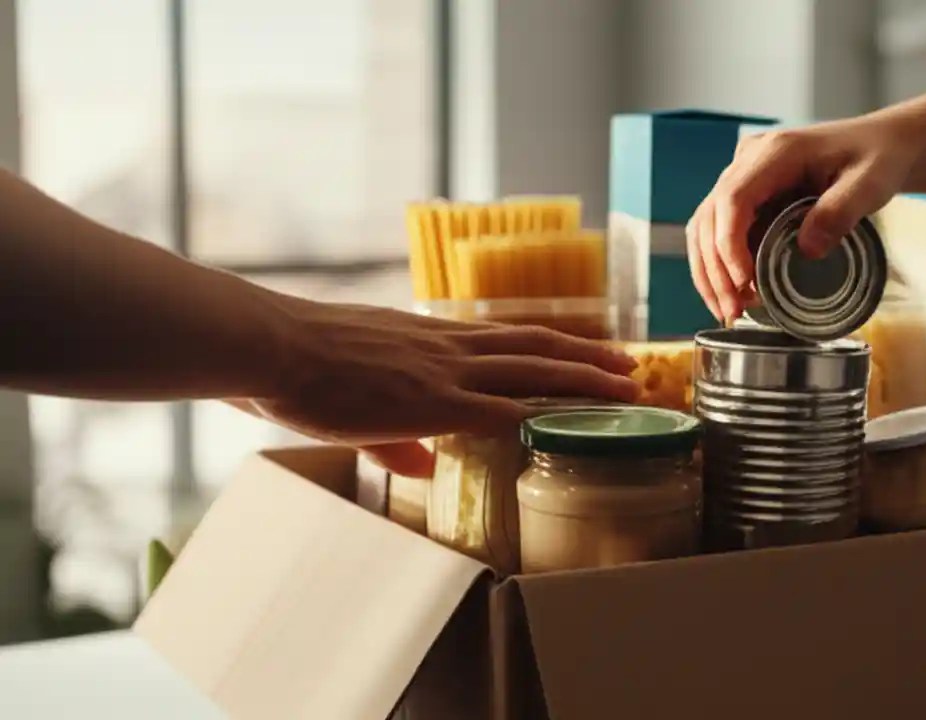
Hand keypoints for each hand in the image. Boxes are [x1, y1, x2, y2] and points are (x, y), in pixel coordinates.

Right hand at [232, 298, 638, 476]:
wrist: (272, 347)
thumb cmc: (297, 366)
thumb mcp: (351, 395)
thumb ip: (393, 436)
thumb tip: (418, 465)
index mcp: (429, 341)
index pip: (505, 340)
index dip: (549, 348)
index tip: (584, 353)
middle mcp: (447, 348)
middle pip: (536, 347)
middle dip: (588, 358)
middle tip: (630, 365)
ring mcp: (445, 372)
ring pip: (535, 370)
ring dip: (586, 379)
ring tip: (627, 385)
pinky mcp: (433, 402)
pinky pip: (503, 408)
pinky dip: (544, 414)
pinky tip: (575, 423)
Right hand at [686, 116, 920, 321]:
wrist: (882, 145)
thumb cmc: (877, 158)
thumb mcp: (870, 183)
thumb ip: (840, 212)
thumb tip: (806, 250)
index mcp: (776, 152)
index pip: (733, 198)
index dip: (729, 243)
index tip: (743, 281)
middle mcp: (750, 161)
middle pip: (710, 217)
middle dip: (715, 269)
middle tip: (733, 310)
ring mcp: (745, 177)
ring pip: (705, 227)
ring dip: (710, 272)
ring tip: (729, 311)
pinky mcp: (749, 195)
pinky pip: (720, 231)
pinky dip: (719, 265)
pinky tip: (730, 294)